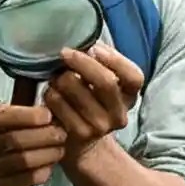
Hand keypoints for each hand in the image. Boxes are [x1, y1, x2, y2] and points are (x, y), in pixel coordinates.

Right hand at [0, 104, 67, 185]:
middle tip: (62, 133)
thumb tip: (52, 108)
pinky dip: (43, 171)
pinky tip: (51, 164)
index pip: (1, 118)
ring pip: (23, 161)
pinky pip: (26, 180)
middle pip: (15, 140)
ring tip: (60, 148)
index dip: (28, 116)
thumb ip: (20, 114)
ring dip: (48, 153)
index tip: (49, 115)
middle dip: (44, 135)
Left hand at [44, 43, 143, 159]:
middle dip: (81, 62)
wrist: (82, 145)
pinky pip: (58, 103)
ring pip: (76, 88)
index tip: (94, 48)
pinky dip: (50, 92)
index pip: (134, 76)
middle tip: (65, 53)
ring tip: (55, 77)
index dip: (115, 59)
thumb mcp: (102, 84)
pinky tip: (51, 93)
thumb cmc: (89, 102)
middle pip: (105, 81)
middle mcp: (119, 114)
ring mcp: (100, 126)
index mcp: (130, 97)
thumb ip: (100, 64)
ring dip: (60, 77)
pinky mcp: (79, 133)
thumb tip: (85, 40)